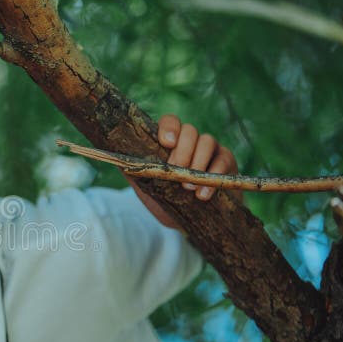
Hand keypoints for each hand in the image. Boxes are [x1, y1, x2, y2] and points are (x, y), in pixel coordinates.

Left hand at [126, 114, 241, 229]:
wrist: (190, 219)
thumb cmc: (165, 199)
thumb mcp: (146, 187)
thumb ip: (134, 171)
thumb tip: (116, 159)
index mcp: (171, 142)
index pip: (170, 122)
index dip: (169, 127)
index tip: (166, 142)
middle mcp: (191, 141)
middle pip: (190, 130)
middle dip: (183, 151)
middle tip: (176, 170)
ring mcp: (210, 149)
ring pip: (207, 141)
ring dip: (197, 163)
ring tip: (188, 187)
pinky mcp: (226, 162)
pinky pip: (223, 160)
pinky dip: (213, 176)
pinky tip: (202, 194)